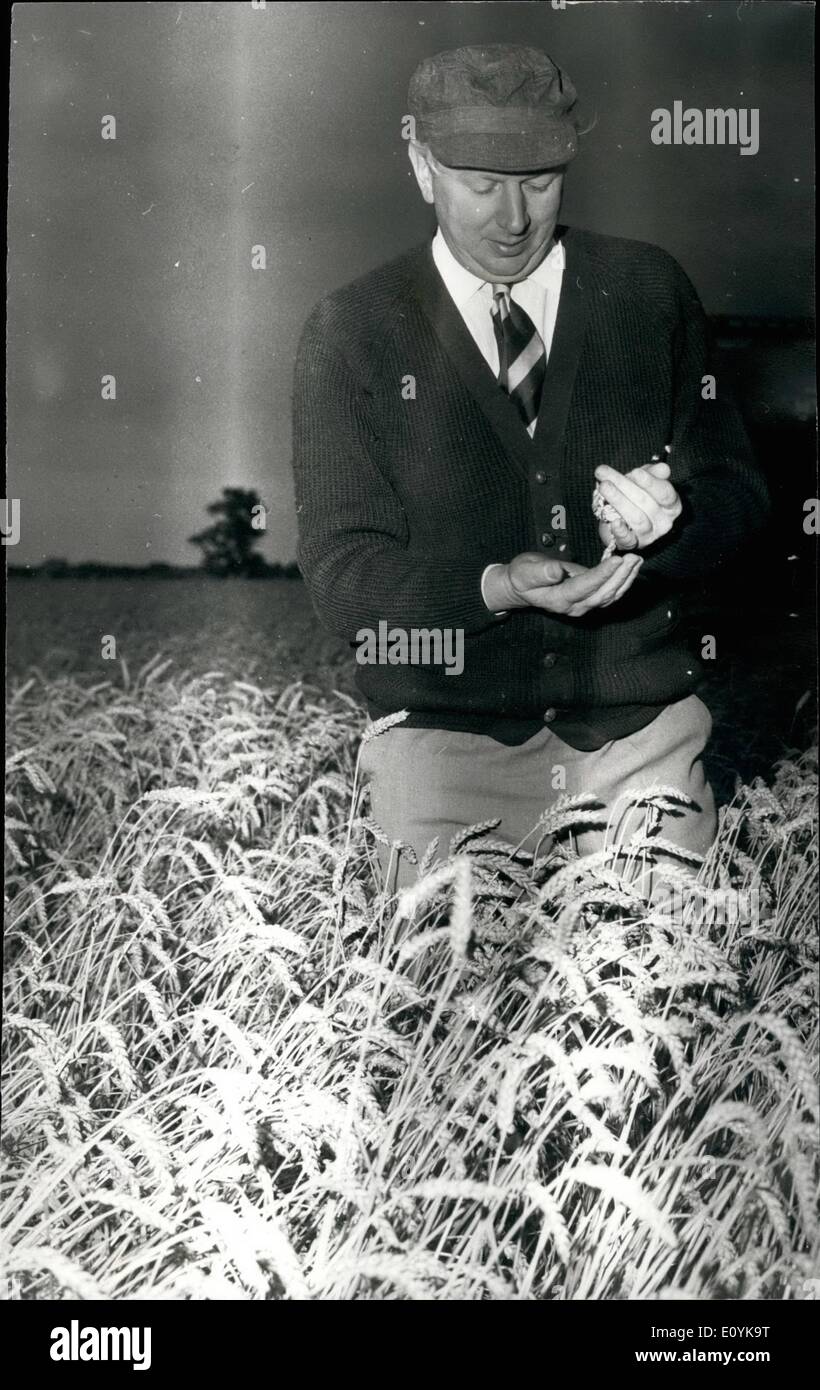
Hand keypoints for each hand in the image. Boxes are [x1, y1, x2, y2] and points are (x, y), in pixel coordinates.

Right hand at [486, 551, 643, 616]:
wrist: (521, 587)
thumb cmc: (521, 577)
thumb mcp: (523, 572)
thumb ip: (539, 573)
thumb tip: (557, 571)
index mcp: (558, 600)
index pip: (584, 588)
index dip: (601, 575)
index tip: (616, 560)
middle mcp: (574, 607)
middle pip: (602, 594)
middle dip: (620, 576)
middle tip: (633, 558)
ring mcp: (584, 605)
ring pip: (609, 596)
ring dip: (626, 579)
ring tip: (637, 561)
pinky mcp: (590, 599)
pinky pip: (610, 594)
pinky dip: (623, 582)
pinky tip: (631, 570)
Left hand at [594, 460, 681, 550]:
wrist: (620, 518)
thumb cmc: (636, 496)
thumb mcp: (645, 480)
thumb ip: (653, 472)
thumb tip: (663, 468)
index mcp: (671, 505)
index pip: (665, 493)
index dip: (650, 482)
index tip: (635, 472)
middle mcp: (664, 522)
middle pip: (645, 502)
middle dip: (624, 485)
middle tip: (605, 473)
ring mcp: (649, 535)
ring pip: (637, 518)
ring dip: (618, 500)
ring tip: (604, 487)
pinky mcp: (633, 544)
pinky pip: (627, 539)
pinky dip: (620, 530)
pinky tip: (614, 521)